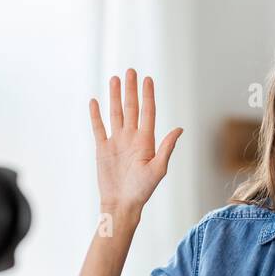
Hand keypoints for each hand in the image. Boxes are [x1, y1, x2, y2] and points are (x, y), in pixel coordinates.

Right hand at [90, 68, 182, 214]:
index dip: (148, 95)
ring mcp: (116, 142)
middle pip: (131, 108)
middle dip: (131, 89)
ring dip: (115, 96)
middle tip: (131, 71)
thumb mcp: (158, 169)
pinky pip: (99, 127)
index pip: (148, 112)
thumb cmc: (142, 191)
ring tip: (115, 79)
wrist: (121, 204)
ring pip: (116, 113)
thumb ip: (166, 148)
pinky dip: (96, 114)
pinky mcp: (102, 148)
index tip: (148, 79)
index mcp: (146, 141)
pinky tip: (95, 101)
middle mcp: (131, 138)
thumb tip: (179, 129)